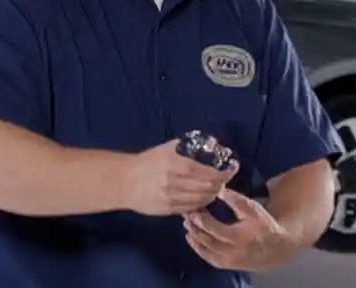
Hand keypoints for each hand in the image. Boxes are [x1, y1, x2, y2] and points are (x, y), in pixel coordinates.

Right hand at [123, 139, 239, 215]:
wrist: (125, 181)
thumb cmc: (147, 161)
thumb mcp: (167, 149)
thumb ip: (187, 147)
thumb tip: (210, 144)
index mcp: (176, 165)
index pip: (208, 172)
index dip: (223, 173)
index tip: (231, 169)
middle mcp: (175, 183)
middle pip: (208, 187)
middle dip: (220, 183)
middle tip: (224, 178)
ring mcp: (172, 198)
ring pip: (202, 200)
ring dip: (212, 194)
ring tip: (215, 187)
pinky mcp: (168, 210)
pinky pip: (191, 208)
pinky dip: (201, 203)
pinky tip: (203, 197)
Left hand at [184, 188, 291, 271]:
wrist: (277, 247)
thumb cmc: (264, 224)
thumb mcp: (252, 208)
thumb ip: (235, 199)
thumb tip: (217, 189)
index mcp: (236, 236)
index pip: (211, 227)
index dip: (200, 217)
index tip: (193, 207)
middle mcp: (229, 251)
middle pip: (205, 239)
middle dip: (194, 227)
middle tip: (186, 215)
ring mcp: (227, 260)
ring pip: (205, 250)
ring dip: (194, 238)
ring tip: (187, 226)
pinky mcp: (227, 265)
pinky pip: (209, 258)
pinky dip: (199, 249)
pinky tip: (194, 240)